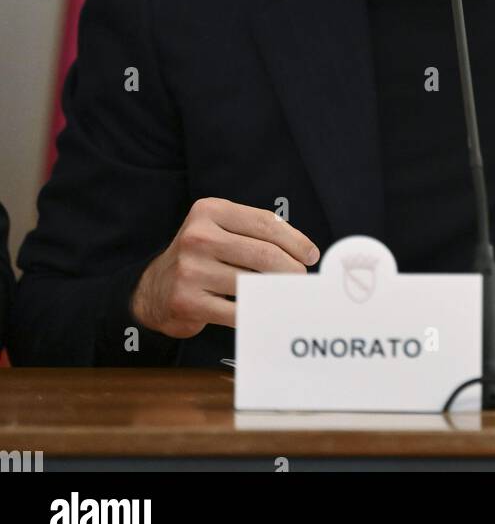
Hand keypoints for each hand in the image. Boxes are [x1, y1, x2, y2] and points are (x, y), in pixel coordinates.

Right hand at [130, 197, 319, 338]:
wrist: (153, 290)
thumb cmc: (199, 257)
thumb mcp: (218, 229)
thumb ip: (253, 233)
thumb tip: (301, 251)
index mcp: (210, 211)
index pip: (264, 223)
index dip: (295, 240)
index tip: (311, 255)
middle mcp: (198, 236)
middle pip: (263, 253)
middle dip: (292, 269)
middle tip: (303, 279)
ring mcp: (191, 270)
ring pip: (252, 282)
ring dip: (278, 292)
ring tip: (290, 294)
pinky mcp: (188, 301)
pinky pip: (236, 311)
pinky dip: (258, 313)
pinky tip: (269, 312)